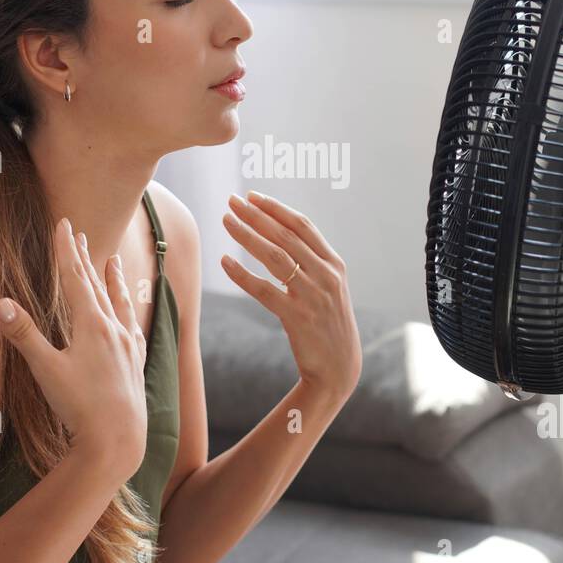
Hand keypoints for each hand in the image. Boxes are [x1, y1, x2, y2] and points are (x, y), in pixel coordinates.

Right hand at [0, 217, 148, 475]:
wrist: (119, 439)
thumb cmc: (80, 406)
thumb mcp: (46, 370)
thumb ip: (24, 334)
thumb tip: (0, 302)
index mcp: (91, 325)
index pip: (75, 278)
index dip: (66, 251)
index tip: (63, 225)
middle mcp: (114, 329)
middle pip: (96, 285)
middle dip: (85, 258)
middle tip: (80, 234)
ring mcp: (128, 345)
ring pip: (119, 303)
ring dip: (112, 280)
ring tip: (113, 261)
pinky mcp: (135, 363)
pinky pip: (132, 327)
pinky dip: (128, 312)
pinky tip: (129, 315)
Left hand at [221, 191, 361, 399]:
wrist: (339, 366)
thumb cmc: (327, 322)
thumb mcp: (329, 286)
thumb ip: (312, 261)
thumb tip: (281, 234)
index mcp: (333, 263)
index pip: (302, 225)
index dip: (276, 208)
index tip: (252, 196)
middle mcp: (325, 275)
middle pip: (285, 235)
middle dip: (256, 215)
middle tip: (232, 200)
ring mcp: (312, 295)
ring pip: (274, 257)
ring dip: (247, 235)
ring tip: (225, 221)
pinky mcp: (296, 317)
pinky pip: (263, 290)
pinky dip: (242, 274)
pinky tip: (224, 261)